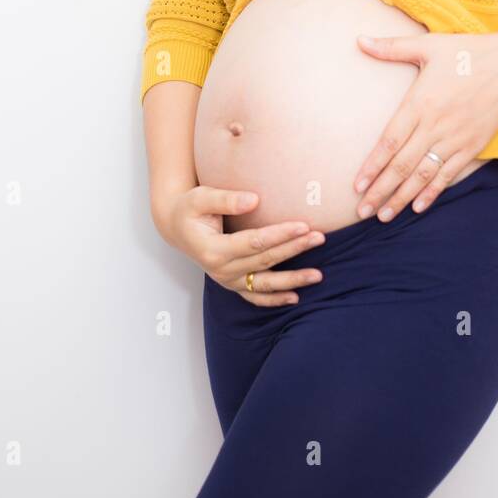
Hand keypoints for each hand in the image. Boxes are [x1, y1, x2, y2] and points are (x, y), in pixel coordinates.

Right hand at [150, 184, 324, 306]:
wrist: (177, 227)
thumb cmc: (190, 209)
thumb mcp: (200, 198)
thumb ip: (226, 199)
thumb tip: (255, 200)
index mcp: (213, 249)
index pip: (254, 242)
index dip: (280, 234)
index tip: (304, 225)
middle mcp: (221, 270)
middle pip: (265, 260)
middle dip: (294, 249)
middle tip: (320, 238)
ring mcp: (227, 280)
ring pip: (264, 284)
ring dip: (293, 280)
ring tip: (318, 275)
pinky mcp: (232, 284)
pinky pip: (255, 296)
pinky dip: (274, 299)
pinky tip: (295, 297)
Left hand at [351, 30, 497, 220]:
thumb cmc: (467, 53)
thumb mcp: (427, 45)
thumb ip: (391, 47)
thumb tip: (359, 40)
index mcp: (419, 103)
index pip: (390, 141)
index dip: (372, 165)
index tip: (357, 185)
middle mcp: (435, 125)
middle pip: (402, 165)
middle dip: (380, 190)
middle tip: (361, 210)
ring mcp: (455, 139)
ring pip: (423, 175)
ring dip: (402, 197)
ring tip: (383, 215)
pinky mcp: (472, 146)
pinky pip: (448, 173)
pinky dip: (433, 191)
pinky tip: (418, 206)